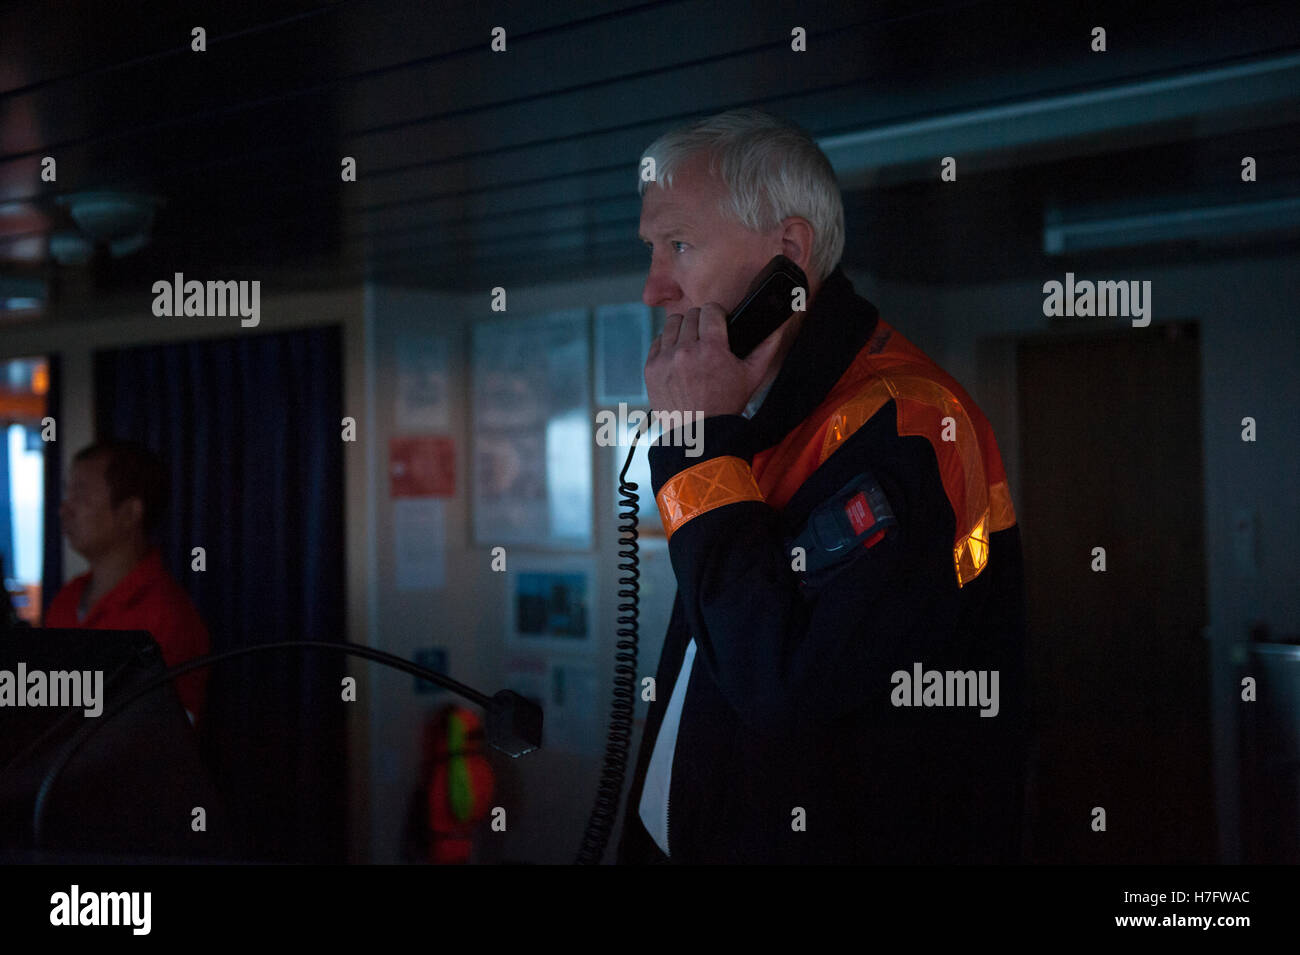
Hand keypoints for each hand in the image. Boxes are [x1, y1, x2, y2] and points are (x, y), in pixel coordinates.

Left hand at [644, 302, 785, 418]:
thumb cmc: (726, 405)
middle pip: (691, 315)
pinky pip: (658, 341)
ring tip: (691, 344)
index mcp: (711, 349)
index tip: (719, 322)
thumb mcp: (752, 377)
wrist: (697, 434)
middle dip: (701, 322)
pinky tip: (677, 356)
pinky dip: (668, 345)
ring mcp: (665, 359)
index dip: (717, 314)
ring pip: (672, 324)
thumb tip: (779, 325)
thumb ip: (767, 347)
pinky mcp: (650, 368)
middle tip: (707, 336)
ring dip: (683, 330)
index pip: (710, 310)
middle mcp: (685, 351)